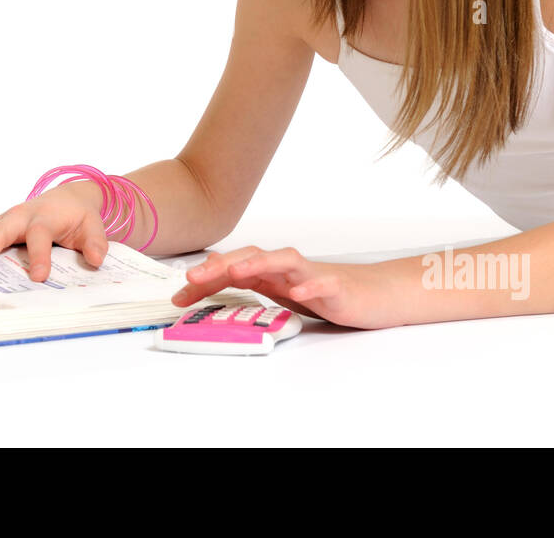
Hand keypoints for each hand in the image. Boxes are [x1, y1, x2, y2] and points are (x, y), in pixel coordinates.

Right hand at [0, 182, 107, 282]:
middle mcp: (20, 216)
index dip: (39, 257)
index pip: (40, 237)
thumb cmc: (78, 216)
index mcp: (45, 218)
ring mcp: (3, 219)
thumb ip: (96, 243)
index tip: (38, 277)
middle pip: (1, 229)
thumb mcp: (93, 228)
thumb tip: (97, 260)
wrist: (69, 196)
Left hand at [170, 245, 399, 328]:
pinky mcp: (338, 288)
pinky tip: (298, 292)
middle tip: (194, 278)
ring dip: (258, 264)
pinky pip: (323, 284)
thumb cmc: (325, 292)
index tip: (178, 297)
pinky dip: (310, 285)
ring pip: (284, 261)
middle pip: (252, 257)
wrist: (374, 294)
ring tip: (236, 272)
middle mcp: (288, 269)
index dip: (205, 280)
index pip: (232, 269)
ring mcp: (312, 275)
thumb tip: (213, 281)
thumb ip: (250, 286)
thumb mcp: (281, 291)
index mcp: (271, 273)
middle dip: (221, 266)